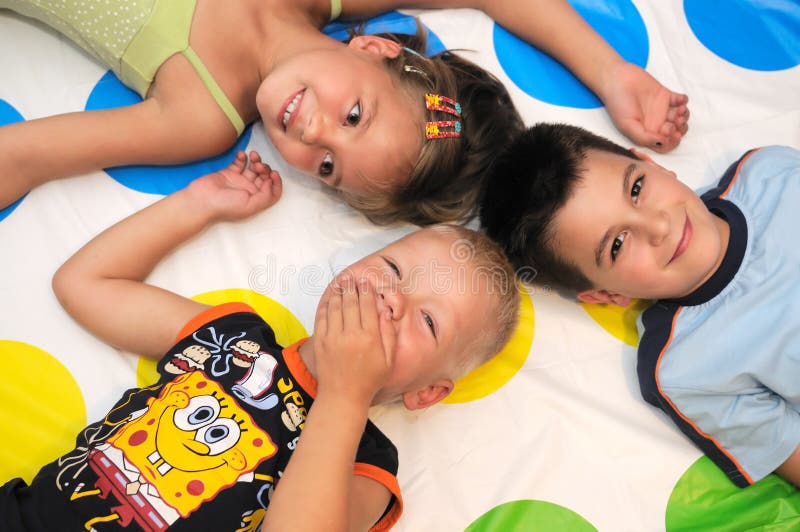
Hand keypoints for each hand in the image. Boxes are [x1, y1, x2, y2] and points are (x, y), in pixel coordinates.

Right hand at [186, 150, 281, 220]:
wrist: (202, 200)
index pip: (273, 191)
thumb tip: (270, 183)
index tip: (273, 174)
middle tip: (259, 166)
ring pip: (253, 168)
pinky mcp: (228, 173)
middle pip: (264, 177)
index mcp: (256, 200)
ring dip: (256, 160)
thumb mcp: (251, 205)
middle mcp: (249, 191)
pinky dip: (242, 157)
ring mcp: (239, 181)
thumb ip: (266, 196)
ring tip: (253, 156)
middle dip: (265, 169)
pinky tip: (241, 155)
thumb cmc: (224, 206)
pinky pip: (239, 163)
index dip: (277, 182)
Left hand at [313, 275, 395, 406]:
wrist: (343, 396)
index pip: (368, 306)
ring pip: (336, 307)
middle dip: (352, 287)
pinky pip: (322, 317)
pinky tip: (330, 297)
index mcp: (370, 338)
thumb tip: (386, 312)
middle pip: (351, 303)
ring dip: (339, 292)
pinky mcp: (320, 342)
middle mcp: (351, 335)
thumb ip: (389, 334)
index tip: (367, 282)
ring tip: (342, 282)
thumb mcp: (388, 360)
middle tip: (353, 278)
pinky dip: (326, 304)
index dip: (367, 291)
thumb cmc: (369, 380)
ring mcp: (333, 338)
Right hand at [600, 62, 688, 152]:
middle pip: (676, 132)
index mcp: (647, 133)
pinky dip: (683, 101)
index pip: (664, 144)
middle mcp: (656, 123)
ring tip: (679, 110)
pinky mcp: (666, 95)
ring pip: (681, 117)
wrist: (618, 80)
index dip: (672, 142)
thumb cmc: (618, 104)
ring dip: (684, 115)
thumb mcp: (627, 126)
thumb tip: (663, 143)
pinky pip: (681, 101)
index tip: (673, 135)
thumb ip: (645, 138)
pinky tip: (677, 99)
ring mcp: (662, 109)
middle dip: (680, 129)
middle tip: (675, 121)